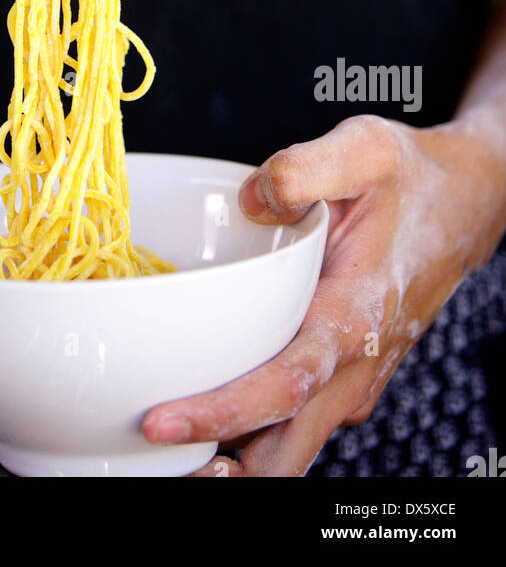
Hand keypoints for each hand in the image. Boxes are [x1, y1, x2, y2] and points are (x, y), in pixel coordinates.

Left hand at [142, 113, 505, 476]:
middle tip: (153, 453)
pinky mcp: (343, 377)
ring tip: (169, 448)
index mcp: (354, 314)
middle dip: (221, 467)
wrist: (464, 203)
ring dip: (235, 457)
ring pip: (291, 446)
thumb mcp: (366, 149)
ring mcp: (350, 379)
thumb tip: (252, 199)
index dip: (223, 411)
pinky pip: (297, 422)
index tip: (162, 421)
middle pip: (284, 447)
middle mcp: (353, 363)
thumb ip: (304, 169)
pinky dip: (252, 433)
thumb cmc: (412, 179)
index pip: (285, 385)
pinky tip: (208, 410)